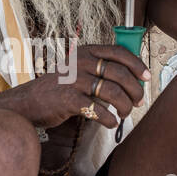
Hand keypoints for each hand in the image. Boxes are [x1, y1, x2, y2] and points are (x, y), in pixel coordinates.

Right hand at [0, 43, 149, 129]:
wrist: (29, 102)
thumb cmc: (59, 88)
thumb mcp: (77, 69)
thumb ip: (100, 68)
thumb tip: (133, 78)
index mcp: (85, 52)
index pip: (118, 52)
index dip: (137, 65)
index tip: (147, 77)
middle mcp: (80, 62)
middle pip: (120, 74)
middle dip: (134, 90)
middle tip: (138, 102)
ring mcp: (74, 80)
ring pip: (112, 93)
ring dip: (125, 106)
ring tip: (125, 114)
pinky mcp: (68, 99)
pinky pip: (98, 110)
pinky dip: (109, 119)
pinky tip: (111, 123)